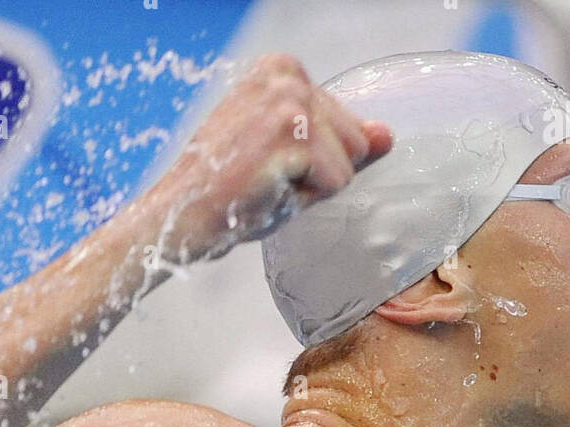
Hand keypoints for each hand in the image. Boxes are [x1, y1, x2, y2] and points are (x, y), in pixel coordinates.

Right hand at [151, 53, 391, 261]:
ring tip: (265, 185)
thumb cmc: (228, 191)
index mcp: (283, 69)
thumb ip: (341, 142)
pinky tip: (266, 191)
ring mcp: (291, 101)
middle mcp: (288, 75)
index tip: (267, 163)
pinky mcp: (295, 134)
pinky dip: (304, 201)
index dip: (314, 161)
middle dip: (319, 174)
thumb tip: (388, 135)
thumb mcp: (291, 157)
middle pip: (355, 142)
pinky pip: (335, 184)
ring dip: (311, 190)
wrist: (181, 214)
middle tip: (266, 178)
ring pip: (348, 166)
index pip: (347, 125)